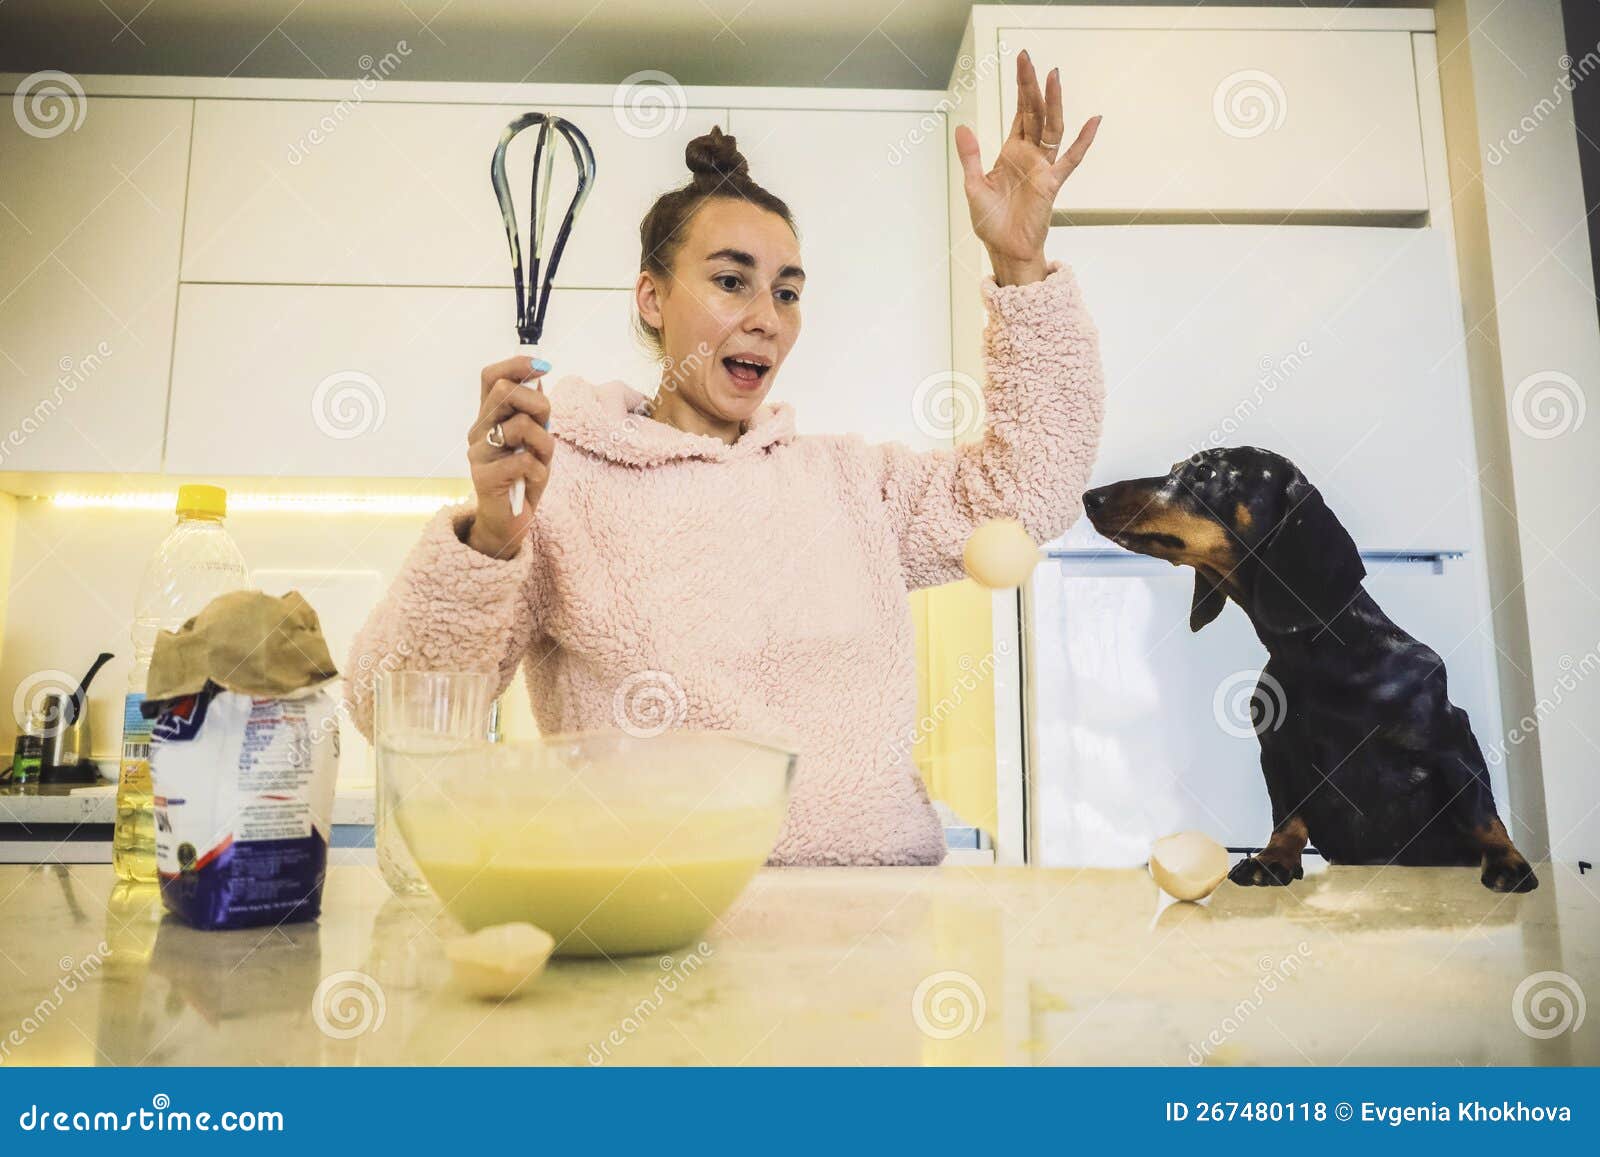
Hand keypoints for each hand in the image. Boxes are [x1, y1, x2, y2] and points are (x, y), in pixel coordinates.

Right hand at [465, 355, 552, 558]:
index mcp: (489, 416)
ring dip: (544, 443)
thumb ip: (534, 411)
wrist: (509, 521)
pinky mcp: (483, 477)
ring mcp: (478, 453)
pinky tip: (533, 480)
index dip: (518, 364)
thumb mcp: (536, 438)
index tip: (544, 367)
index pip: (492, 376)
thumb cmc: (524, 477)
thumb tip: (538, 376)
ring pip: (521, 424)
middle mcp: (479, 429)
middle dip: (539, 405)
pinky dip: (540, 470)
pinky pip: (525, 460)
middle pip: (506, 391)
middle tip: (545, 428)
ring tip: (539, 461)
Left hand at [954, 49, 1100, 280]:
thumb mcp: (973, 185)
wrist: (1004, 249)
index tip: (1023, 61)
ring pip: (1052, 128)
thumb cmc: (991, 221)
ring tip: (1054, 76)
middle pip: (1035, 113)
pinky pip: (1070, 160)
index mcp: (1011, 152)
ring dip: (1053, 103)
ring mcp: (1043, 167)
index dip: (1022, 88)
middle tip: (1030, 58)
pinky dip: (1083, 141)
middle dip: (1032, 86)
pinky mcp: (1051, 184)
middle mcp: (1030, 155)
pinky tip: (1094, 121)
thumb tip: (961, 127)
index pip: (1021, 113)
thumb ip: (970, 156)